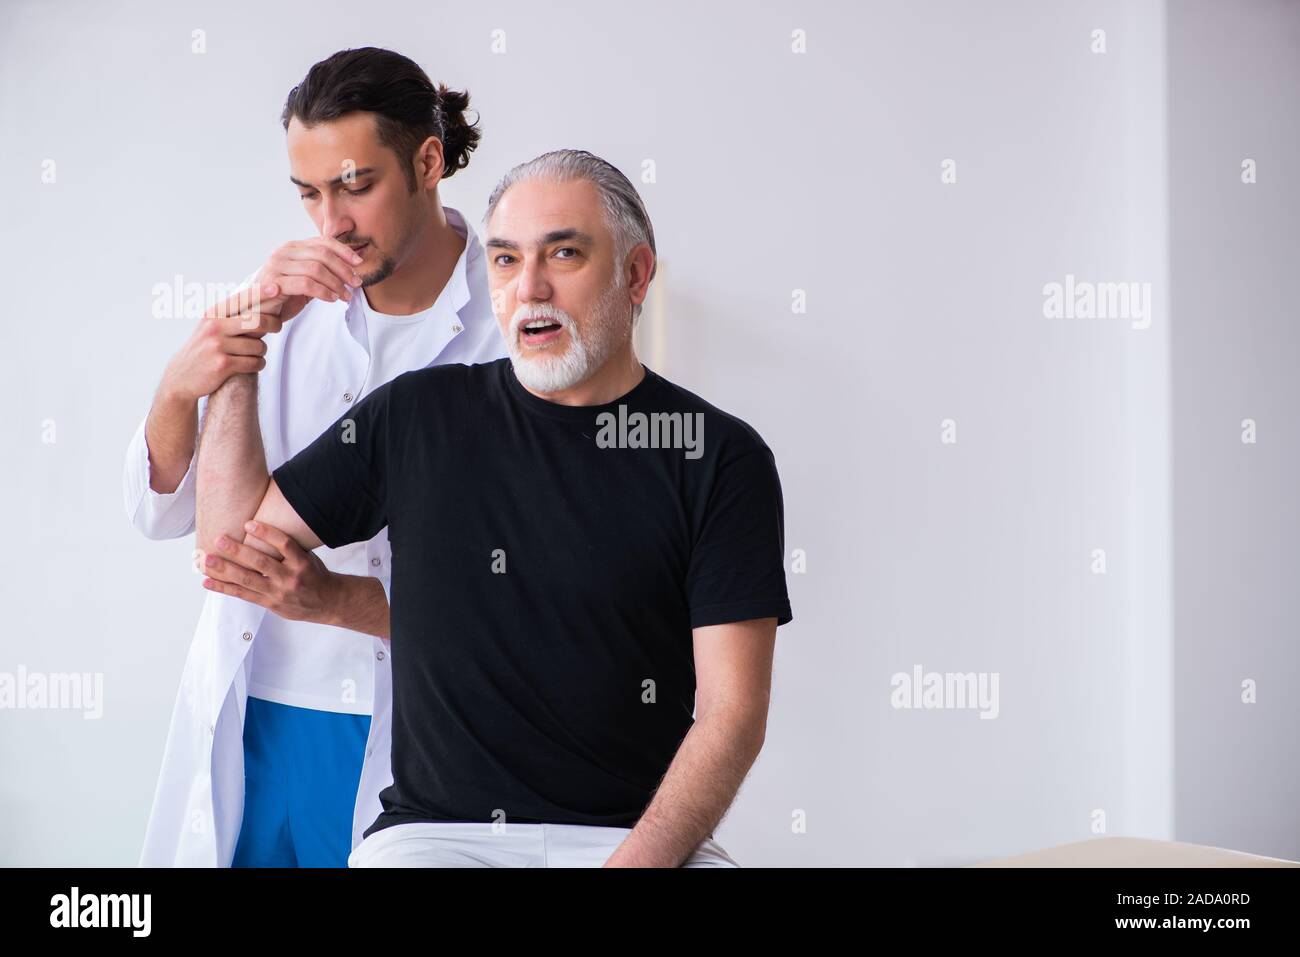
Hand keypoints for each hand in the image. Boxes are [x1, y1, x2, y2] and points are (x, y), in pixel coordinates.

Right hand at [159, 283, 282, 404]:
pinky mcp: (222, 364)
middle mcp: (214, 327)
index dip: (262, 293)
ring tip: (254, 353)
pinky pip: (254, 363)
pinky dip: (258, 364)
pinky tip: (251, 364)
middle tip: (278, 327)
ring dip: (262, 351)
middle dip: (274, 324)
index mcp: (213, 314)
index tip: (278, 287)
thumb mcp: (212, 326)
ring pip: (259, 346)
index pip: (242, 299)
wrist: (181, 377)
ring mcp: (218, 345)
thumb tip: (262, 302)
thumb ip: (233, 315)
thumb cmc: (205, 348)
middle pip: (257, 321)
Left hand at [197, 520, 340, 624]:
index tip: (249, 523)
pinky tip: (208, 582)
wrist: (328, 602)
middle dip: (237, 551)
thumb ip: (288, 547)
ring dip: (224, 570)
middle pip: (260, 563)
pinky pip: (243, 595)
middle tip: (219, 539)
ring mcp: (278, 593)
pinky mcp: (269, 604)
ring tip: (207, 560)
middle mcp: (290, 578)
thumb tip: (261, 525)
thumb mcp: (308, 556)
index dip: (266, 533)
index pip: (284, 544)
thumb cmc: (315, 574)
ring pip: (247, 580)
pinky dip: (224, 588)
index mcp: (302, 563)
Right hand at [251, 235, 364, 322]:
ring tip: (346, 295)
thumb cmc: (283, 297)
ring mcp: (276, 266)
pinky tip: (332, 299)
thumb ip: (323, 272)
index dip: (344, 251)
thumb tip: (351, 269)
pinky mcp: (273, 282)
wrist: (259, 313)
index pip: (323, 242)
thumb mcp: (307, 280)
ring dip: (335, 283)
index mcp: (293, 247)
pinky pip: (305, 283)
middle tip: (356, 283)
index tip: (359, 263)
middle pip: (322, 254)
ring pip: (315, 268)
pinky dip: (322, 291)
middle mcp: (284, 252)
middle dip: (343, 269)